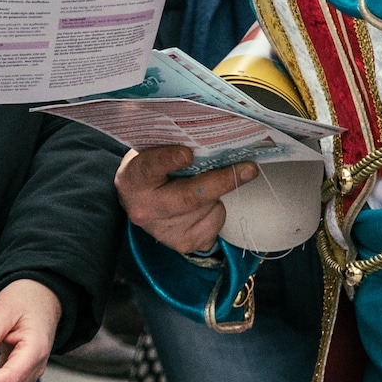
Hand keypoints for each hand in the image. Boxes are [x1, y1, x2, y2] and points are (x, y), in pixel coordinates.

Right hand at [116, 146, 256, 255]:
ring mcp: (163, 231)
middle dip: (222, 181)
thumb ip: (172, 145)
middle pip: (189, 197)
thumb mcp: (152, 152)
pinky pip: (214, 223)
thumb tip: (212, 138)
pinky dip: (216, 210)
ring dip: (218, 193)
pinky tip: (204, 204)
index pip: (149, 168)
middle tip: (248, 169)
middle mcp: (144, 209)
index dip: (168, 160)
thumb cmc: (153, 170)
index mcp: (133, 180)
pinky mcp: (182, 243)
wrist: (141, 203)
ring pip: (207, 208)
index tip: (188, 153)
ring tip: (208, 183)